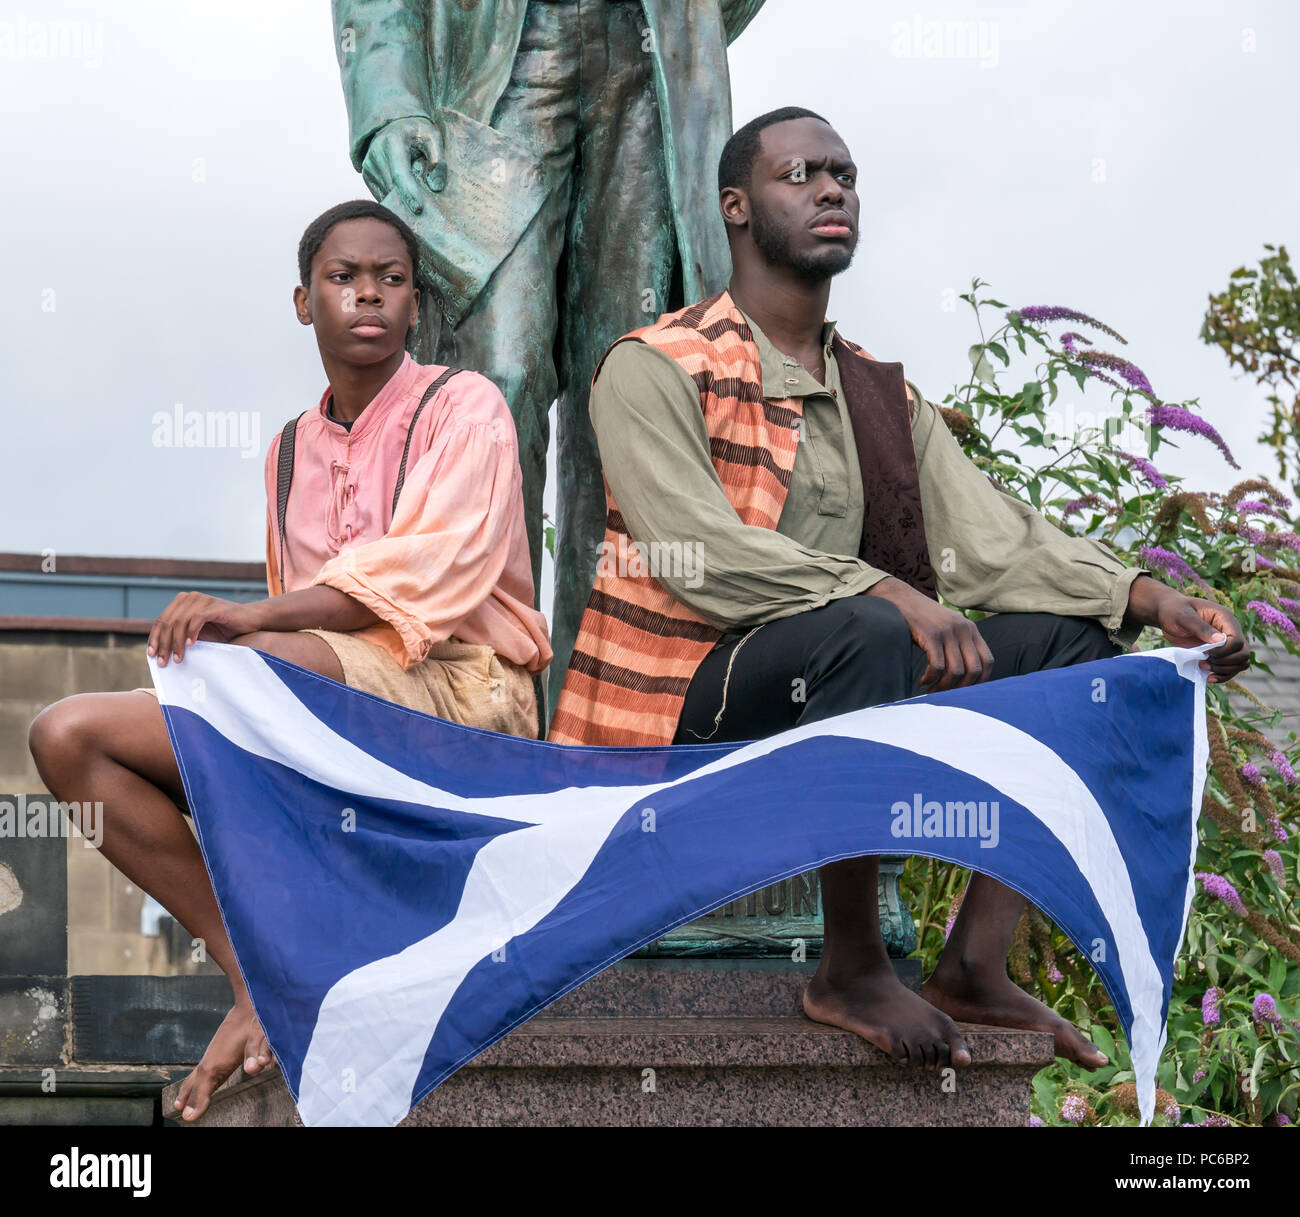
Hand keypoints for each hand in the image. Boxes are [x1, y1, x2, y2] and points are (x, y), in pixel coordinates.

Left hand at [147, 594, 264, 667]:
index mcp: (182, 603)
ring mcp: (201, 600)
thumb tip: (161, 653)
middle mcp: (189, 598)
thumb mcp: (199, 634)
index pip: (161, 621)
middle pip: (168, 622)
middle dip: (164, 644)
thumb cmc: (225, 630)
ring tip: (178, 658)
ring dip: (176, 642)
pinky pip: (196, 619)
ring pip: (179, 621)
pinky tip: (191, 646)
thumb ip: (182, 637)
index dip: (155, 639)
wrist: (251, 621)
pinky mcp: (213, 606)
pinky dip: (191, 633)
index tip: (152, 656)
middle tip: (163, 662)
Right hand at [361, 116, 444, 212]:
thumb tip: (435, 187)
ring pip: (388, 195)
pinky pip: (384, 196)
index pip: (400, 173)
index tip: (419, 209)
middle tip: (429, 211)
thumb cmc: (418, 134)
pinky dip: (396, 199)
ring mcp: (368, 167)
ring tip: (418, 197)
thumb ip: (438, 159)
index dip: (409, 192)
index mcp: (392, 142)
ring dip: (404, 201)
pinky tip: (407, 196)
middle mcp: (375, 155)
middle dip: (410, 202)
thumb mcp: (433, 137)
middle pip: (393, 188)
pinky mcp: (368, 178)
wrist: (394, 128)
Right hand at [867, 576, 993, 691]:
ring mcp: (947, 632)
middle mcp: (963, 629)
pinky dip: (930, 679)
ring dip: (944, 687)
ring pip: (955, 671)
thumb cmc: (922, 618)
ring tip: (932, 691)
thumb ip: (959, 643)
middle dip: (961, 688)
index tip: (966, 691)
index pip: (988, 661)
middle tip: (947, 696)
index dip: (981, 681)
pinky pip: (937, 667)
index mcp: (970, 628)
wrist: (900, 598)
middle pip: (973, 669)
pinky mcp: (931, 635)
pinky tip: (922, 682)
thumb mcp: (948, 626)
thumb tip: (964, 675)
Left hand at [1124, 575, 1250, 682]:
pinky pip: (1231, 668)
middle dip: (1225, 662)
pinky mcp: (1218, 653)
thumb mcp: (1183, 616)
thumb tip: (1221, 640)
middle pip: (1243, 653)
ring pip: (1240, 662)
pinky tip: (1208, 677)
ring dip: (1225, 670)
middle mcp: (1230, 630)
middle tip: (1204, 661)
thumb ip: (1200, 627)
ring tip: (1203, 667)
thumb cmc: (1174, 611)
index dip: (1223, 651)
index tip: (1205, 651)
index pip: (1237, 641)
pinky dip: (1223, 675)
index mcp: (1225, 618)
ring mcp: (1226, 643)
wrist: (1166, 615)